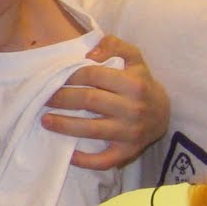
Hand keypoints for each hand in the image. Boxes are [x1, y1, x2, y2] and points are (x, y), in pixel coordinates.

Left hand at [42, 35, 168, 170]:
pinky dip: (85, 160)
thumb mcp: (134, 58)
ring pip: (91, 129)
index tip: (55, 77)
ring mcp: (130, 132)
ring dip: (64, 125)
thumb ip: (114, 45)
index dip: (71, 75)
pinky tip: (68, 154)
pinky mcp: (128, 151)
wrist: (163, 113)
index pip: (94, 75)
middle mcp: (133, 108)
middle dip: (61, 98)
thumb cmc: (140, 82)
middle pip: (88, 101)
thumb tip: (90, 53)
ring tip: (44, 120)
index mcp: (133, 83)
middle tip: (43, 97)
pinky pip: (104, 160)